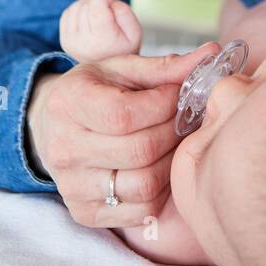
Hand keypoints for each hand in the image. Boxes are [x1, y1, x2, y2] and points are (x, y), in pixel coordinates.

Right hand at [26, 41, 221, 227]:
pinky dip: (161, 191)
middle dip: (173, 133)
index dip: (163, 105)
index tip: (177, 95)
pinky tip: (159, 168)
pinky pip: (140, 211)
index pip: (124, 114)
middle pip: (140, 151)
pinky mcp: (84, 211)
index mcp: (69, 103)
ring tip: (172, 144)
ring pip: (143, 185)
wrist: (52, 126)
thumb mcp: (122, 70)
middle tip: (183, 120)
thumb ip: (166, 67)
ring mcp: (71, 185)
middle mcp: (63, 148)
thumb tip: (212, 54)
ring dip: (171, 164)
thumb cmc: (95, 92)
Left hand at [59, 0, 143, 61]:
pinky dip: (79, 8)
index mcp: (104, 41)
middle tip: (112, 4)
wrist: (110, 69)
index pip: (98, 12)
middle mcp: (84, 43)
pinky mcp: (65, 41)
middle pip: (88, 6)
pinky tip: (89, 15)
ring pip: (77, 7)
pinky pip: (68, 13)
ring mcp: (71, 42)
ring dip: (89, 2)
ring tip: (102, 10)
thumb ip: (123, 11)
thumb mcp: (135, 30)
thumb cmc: (125, 47)